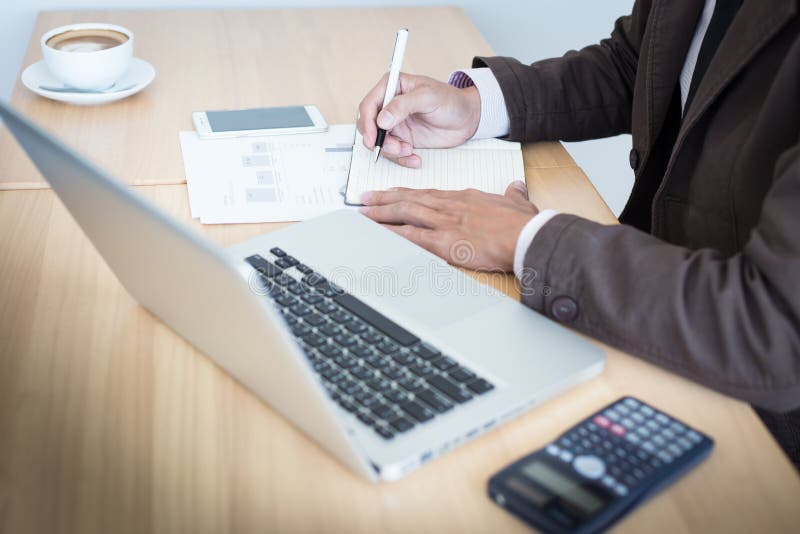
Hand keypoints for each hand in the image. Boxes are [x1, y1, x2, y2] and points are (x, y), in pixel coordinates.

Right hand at [357, 73, 480, 167]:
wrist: (467, 120)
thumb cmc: (451, 101)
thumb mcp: (428, 97)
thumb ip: (403, 105)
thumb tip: (382, 118)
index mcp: (392, 87)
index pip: (369, 104)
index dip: (367, 122)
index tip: (373, 138)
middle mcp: (390, 105)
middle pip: (369, 126)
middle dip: (379, 140)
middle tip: (395, 148)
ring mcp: (395, 124)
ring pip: (379, 142)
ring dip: (392, 151)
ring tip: (409, 151)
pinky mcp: (403, 139)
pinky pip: (393, 153)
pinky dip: (401, 158)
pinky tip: (414, 157)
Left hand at [359, 181, 538, 271]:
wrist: (525, 235)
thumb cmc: (522, 223)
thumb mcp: (517, 202)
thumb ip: (513, 194)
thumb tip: (515, 187)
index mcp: (463, 198)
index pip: (428, 194)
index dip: (406, 193)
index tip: (392, 193)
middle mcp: (449, 206)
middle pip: (409, 200)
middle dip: (384, 199)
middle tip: (365, 199)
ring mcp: (445, 223)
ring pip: (405, 213)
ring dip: (381, 214)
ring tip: (362, 214)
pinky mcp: (444, 242)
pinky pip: (412, 237)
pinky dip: (393, 235)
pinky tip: (380, 235)